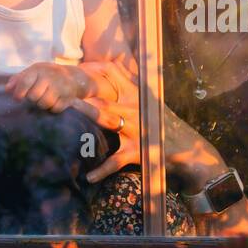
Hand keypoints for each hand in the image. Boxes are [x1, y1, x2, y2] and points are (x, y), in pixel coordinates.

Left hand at [5, 62, 91, 112]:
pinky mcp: (68, 97)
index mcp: (39, 70)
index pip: (25, 81)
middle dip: (32, 99)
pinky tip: (53, 102)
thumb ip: (18, 79)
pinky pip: (55, 109)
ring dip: (42, 104)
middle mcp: (50, 77)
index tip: (18, 98)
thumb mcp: (32, 72)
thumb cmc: (47, 75)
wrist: (72, 76)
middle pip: (34, 96)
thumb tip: (7, 89)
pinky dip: (52, 108)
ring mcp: (61, 87)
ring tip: (43, 99)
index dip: (19, 92)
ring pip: (44, 103)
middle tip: (35, 97)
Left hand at [68, 61, 224, 185]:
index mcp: (137, 95)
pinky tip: (89, 177)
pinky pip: (116, 161)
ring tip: (68, 119)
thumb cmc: (162, 126)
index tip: (72, 71)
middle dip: (81, 98)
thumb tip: (111, 69)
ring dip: (89, 120)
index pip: (113, 73)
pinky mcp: (136, 151)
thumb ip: (130, 87)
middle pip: (103, 99)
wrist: (187, 150)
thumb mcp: (149, 102)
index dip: (92, 70)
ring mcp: (135, 130)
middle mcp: (135, 109)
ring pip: (107, 121)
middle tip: (60, 96)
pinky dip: (102, 170)